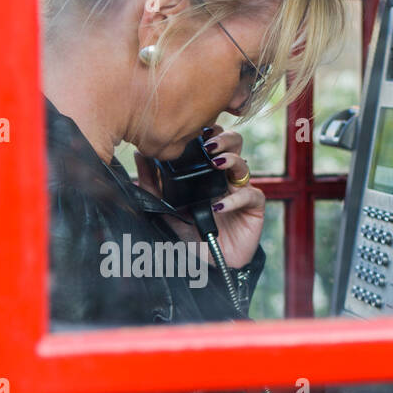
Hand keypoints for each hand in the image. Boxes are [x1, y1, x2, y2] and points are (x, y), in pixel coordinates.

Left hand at [134, 126, 264, 269]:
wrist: (210, 262)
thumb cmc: (192, 233)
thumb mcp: (166, 208)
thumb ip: (152, 184)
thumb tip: (139, 156)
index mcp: (208, 172)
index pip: (213, 141)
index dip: (210, 131)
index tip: (197, 129)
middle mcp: (226, 177)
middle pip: (235, 144)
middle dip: (224, 138)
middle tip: (209, 143)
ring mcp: (241, 190)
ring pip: (244, 165)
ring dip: (231, 160)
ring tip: (216, 163)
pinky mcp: (253, 208)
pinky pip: (249, 195)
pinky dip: (234, 199)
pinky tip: (219, 206)